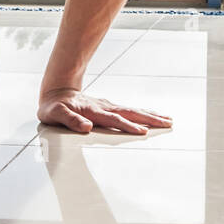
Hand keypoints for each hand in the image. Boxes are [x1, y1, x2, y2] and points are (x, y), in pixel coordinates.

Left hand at [36, 86, 172, 135]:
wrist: (56, 91)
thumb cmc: (54, 106)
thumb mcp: (55, 114)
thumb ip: (70, 120)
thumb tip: (85, 127)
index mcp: (93, 111)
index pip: (114, 120)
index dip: (128, 126)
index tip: (144, 132)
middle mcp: (104, 107)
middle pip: (131, 113)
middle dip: (150, 119)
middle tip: (168, 123)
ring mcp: (108, 106)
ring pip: (133, 111)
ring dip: (150, 115)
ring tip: (167, 119)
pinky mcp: (109, 107)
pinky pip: (129, 111)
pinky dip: (143, 113)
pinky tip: (150, 116)